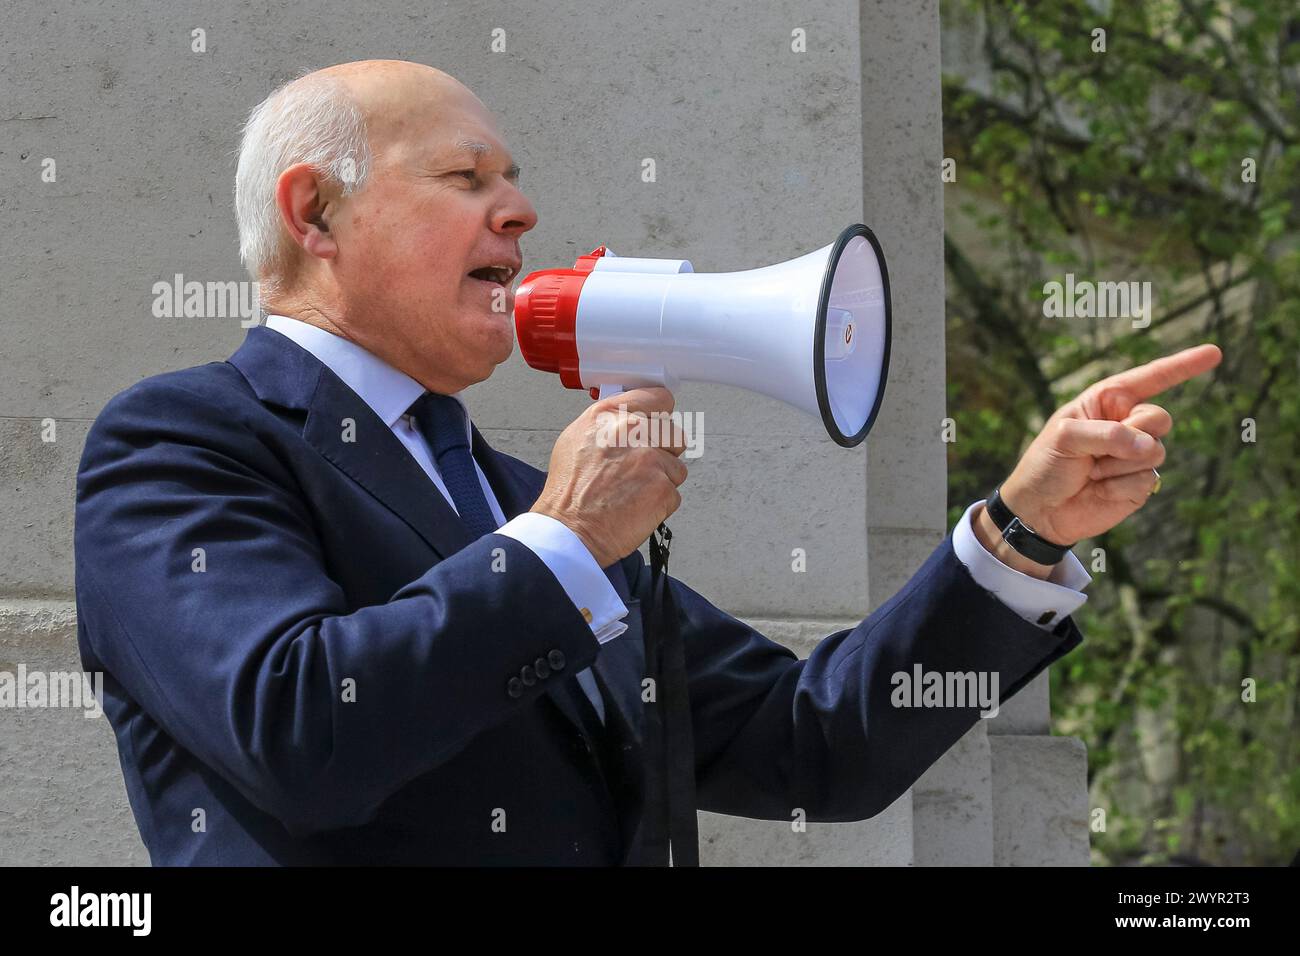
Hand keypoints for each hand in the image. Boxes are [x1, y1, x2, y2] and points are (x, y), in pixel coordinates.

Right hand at [531, 386, 688, 566]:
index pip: (657, 398)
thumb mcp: (576, 439)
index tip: (658, 423)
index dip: (659, 415)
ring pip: (676, 465)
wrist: (569, 531)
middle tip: (640, 469)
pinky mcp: (663, 487)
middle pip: (673, 432)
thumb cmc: (568, 492)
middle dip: (662, 451)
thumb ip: (608, 423)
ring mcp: (650, 459)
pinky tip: (636, 506)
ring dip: (662, 479)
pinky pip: (674, 492)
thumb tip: (631, 418)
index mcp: (608, 414)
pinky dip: (660, 503)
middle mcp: (632, 431)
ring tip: (633, 490)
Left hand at [982, 344, 1221, 575]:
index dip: (1183, 365)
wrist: (1039, 510)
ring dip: (1118, 464)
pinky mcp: (1140, 483)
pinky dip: (1119, 487)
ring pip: (1156, 451)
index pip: (1151, 378)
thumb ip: (1108, 434)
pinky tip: (1099, 490)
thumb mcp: (1065, 437)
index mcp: (1107, 401)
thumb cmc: (1046, 465)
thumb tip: (1149, 447)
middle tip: (1096, 450)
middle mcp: (1127, 424)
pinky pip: (1146, 479)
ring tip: (1091, 471)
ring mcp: (1137, 454)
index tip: (1215, 352)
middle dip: (1132, 433)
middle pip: (1160, 417)